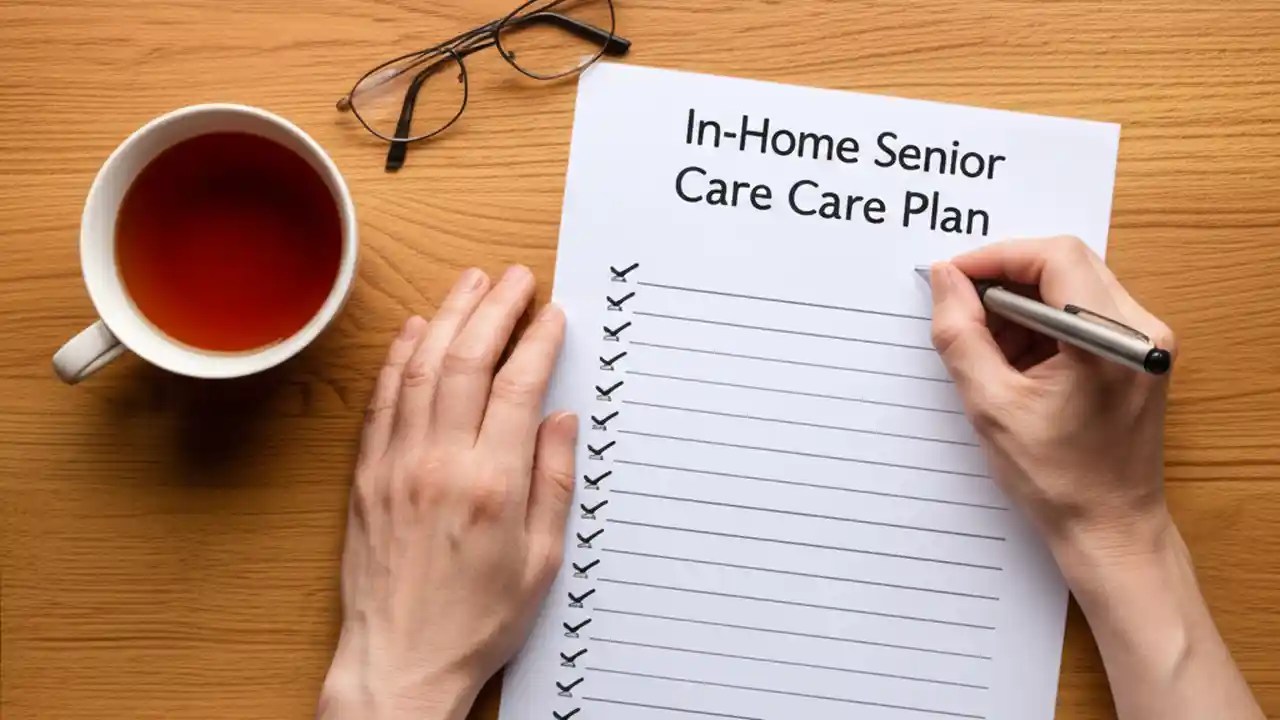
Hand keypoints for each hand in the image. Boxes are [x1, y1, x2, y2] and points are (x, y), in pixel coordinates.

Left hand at [318, 266, 576, 719]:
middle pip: (467, 361)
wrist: (401, 662)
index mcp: (493, 484)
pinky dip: (398, 358)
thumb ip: (553, 484)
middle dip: (495, 309)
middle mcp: (440, 463)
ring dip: (448, 317)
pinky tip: (415, 330)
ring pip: (421, 368)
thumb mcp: (541, 562)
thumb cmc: (477, 622)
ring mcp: (396, 465)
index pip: (517, 386)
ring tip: (470, 283)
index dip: (537, 340)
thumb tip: (561, 419)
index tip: (552, 314)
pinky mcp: (367, 476)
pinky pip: (382, 400)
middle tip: (516, 277)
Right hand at [927, 236, 1176, 571]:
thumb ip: (962, 334)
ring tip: (987, 349)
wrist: (1109, 528)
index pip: (1054, 258)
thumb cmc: (1057, 480)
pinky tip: (1013, 362)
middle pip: (1065, 264)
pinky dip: (1039, 324)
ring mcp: (1143, 340)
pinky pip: (1080, 312)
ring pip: (1070, 285)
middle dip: (1005, 280)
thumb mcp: (991, 405)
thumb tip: (945, 279)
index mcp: (1110, 340)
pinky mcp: (1135, 353)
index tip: (953, 278)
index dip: (996, 257)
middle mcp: (1140, 329)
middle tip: (962, 311)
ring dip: (1019, 305)